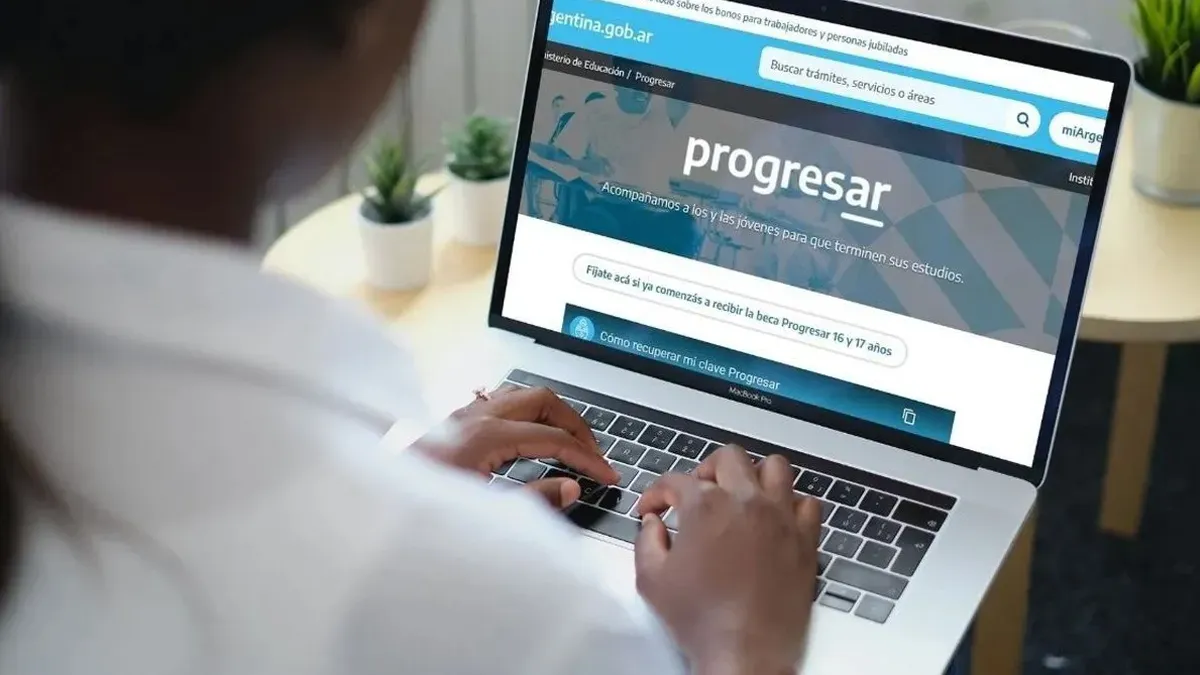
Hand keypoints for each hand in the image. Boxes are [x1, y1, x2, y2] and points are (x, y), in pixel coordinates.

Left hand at [411, 385, 618, 507]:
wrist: (375, 503)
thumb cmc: (421, 504)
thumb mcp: (483, 509)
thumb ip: (533, 499)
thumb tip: (570, 489)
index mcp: (487, 436)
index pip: (554, 439)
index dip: (586, 458)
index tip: (605, 475)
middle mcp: (476, 416)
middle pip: (543, 400)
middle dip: (575, 425)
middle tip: (592, 451)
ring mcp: (464, 415)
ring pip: (523, 395)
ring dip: (551, 414)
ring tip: (569, 441)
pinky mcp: (455, 422)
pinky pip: (502, 403)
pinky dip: (527, 414)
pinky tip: (530, 435)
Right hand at [635, 446, 821, 674]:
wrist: (745, 652)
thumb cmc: (701, 619)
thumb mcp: (652, 579)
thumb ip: (646, 541)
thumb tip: (652, 524)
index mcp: (706, 507)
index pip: (676, 480)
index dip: (657, 492)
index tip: (654, 508)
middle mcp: (746, 502)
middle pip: (728, 457)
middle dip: (706, 470)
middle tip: (697, 492)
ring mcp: (780, 518)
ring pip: (774, 467)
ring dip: (753, 475)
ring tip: (741, 494)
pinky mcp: (805, 540)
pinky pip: (807, 504)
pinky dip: (791, 504)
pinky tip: (775, 519)